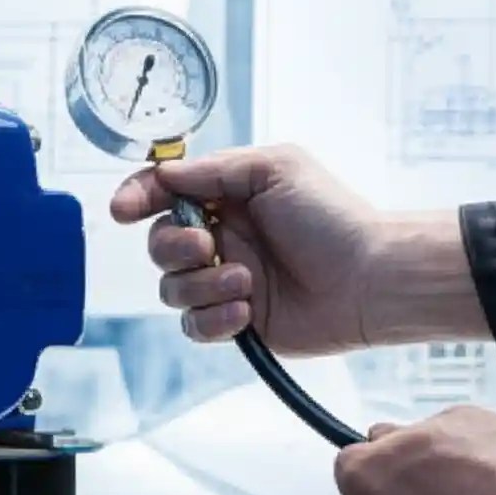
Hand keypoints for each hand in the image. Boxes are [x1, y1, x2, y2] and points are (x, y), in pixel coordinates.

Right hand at [109, 144, 381, 354]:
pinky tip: (245, 310)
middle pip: (157, 244)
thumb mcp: (275, 169)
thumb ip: (214, 170)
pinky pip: (194, 326)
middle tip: (208, 245)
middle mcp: (220, 239)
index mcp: (225, 199)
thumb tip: (165, 174)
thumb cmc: (333, 217)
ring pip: (171, 288)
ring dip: (201, 284)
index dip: (136, 199)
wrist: (371, 278)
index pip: (162, 194)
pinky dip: (212, 319)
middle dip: (173, 246)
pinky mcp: (237, 322)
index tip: (124, 209)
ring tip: (246, 282)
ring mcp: (225, 281)